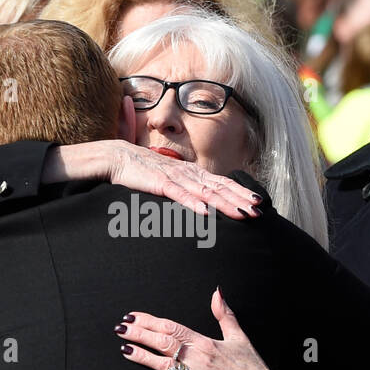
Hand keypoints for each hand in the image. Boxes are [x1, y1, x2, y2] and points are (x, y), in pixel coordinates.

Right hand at [45, 140, 261, 219]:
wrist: (111, 156)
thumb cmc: (137, 170)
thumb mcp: (164, 180)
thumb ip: (181, 188)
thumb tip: (198, 202)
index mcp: (188, 172)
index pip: (219, 183)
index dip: (238, 193)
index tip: (257, 204)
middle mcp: (185, 172)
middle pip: (218, 187)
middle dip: (239, 199)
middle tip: (258, 211)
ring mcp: (172, 176)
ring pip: (203, 191)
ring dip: (224, 203)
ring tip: (241, 213)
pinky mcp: (156, 181)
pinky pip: (177, 193)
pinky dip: (191, 202)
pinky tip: (204, 211)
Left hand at [115, 288, 300, 369]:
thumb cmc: (252, 368)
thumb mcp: (239, 336)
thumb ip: (224, 314)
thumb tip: (216, 292)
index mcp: (206, 342)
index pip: (172, 327)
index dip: (150, 321)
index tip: (133, 317)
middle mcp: (200, 358)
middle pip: (164, 342)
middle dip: (139, 334)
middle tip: (121, 329)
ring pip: (164, 366)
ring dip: (143, 357)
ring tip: (125, 350)